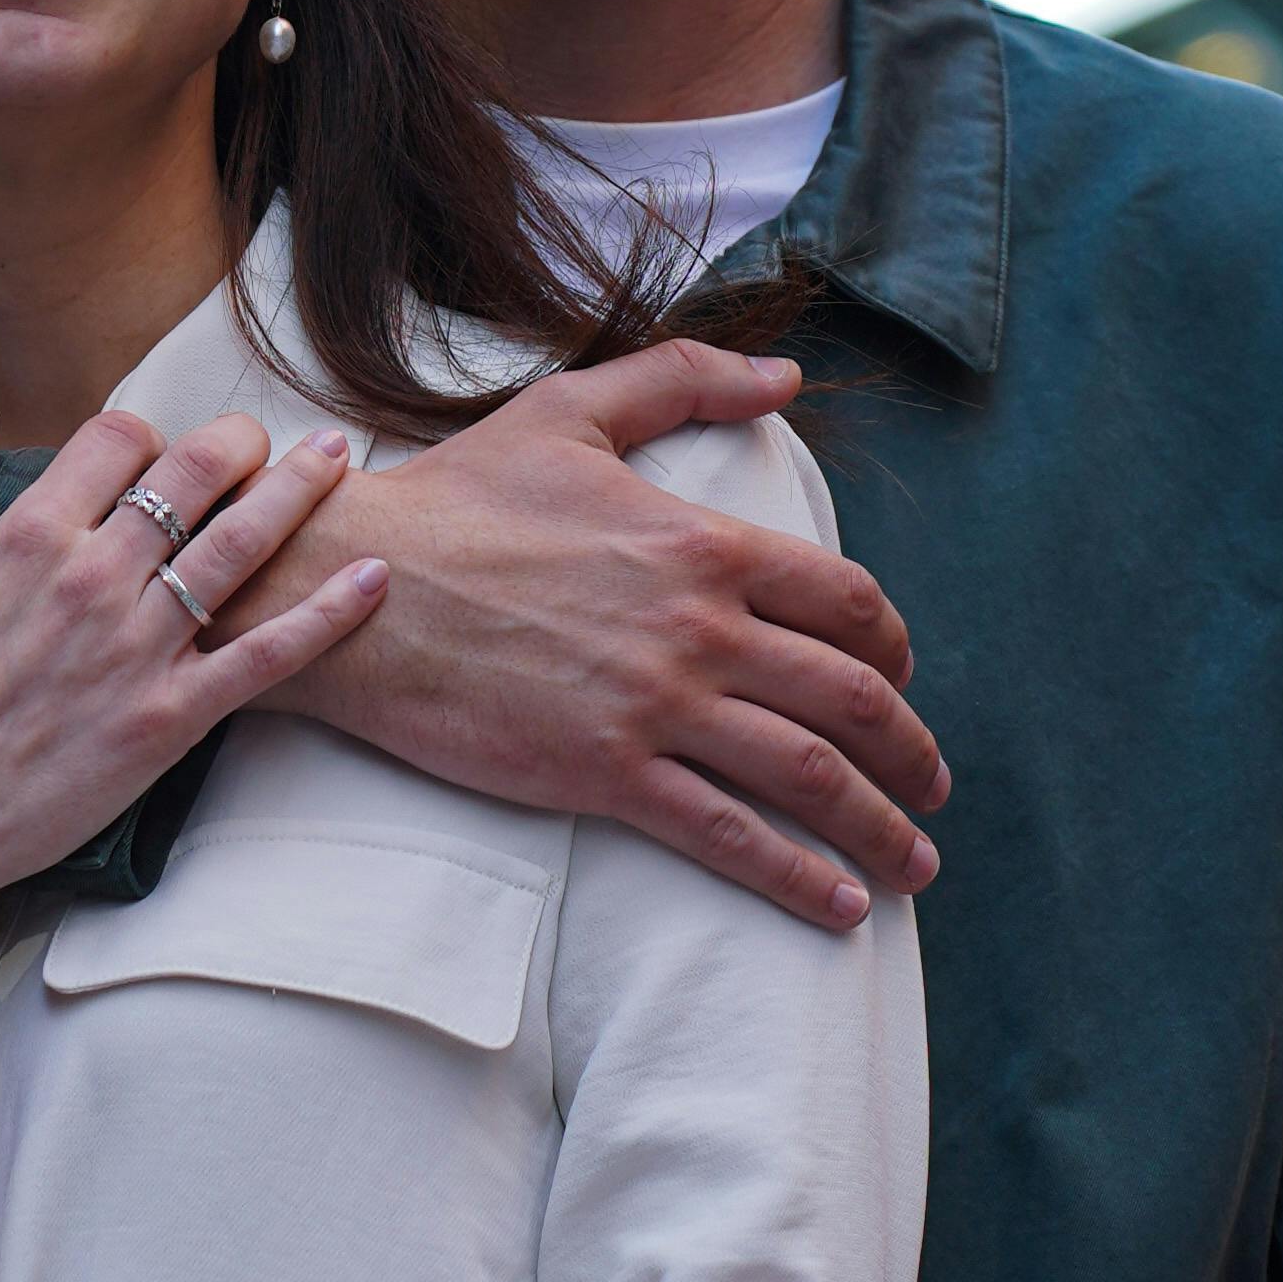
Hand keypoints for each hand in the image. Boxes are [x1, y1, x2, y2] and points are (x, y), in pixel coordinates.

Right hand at [0, 402, 383, 937]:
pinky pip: (269, 655)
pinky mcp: (172, 717)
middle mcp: (94, 578)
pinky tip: (376, 577)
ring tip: (338, 460)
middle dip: (236, 440)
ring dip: (298, 491)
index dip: (141, 430)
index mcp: (27, 536)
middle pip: (194, 474)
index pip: (118, 437)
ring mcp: (140, 648)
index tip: (149, 450)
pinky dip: (329, 613)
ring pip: (243, 545)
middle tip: (259, 438)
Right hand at [215, 349, 942, 933]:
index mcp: (701, 542)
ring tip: (913, 860)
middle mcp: (699, 627)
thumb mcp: (572, 412)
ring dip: (881, 825)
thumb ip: (685, 379)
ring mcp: (656, 705)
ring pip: (809, 775)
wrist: (353, 585)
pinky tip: (841, 906)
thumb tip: (786, 375)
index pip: (847, 602)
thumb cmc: (455, 498)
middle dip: (910, 752)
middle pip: (853, 698)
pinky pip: (727, 834)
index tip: (897, 681)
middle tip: (930, 785)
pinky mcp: (604, 773)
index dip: (893, 648)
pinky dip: (797, 876)